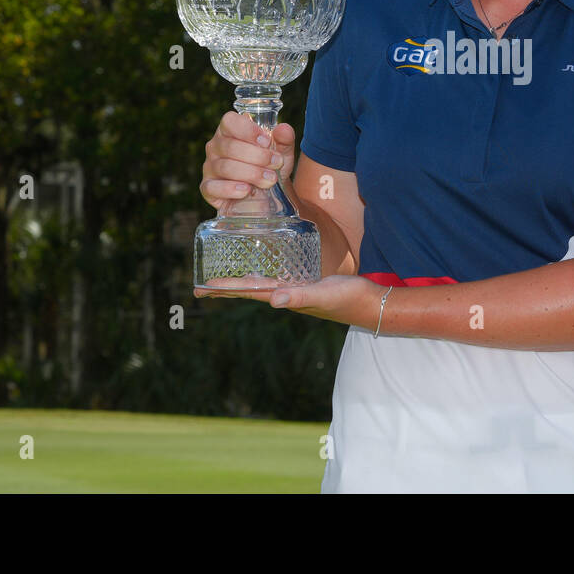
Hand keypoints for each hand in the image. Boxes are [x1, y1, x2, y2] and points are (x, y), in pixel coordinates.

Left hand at [194, 274, 382, 329]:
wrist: (372, 303)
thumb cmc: (350, 299)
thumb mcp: (325, 295)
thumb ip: (301, 296)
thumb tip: (274, 300)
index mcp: (286, 297)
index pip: (248, 293)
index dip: (225, 291)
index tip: (200, 290)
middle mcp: (286, 295)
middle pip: (249, 291)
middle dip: (226, 289)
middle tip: (201, 288)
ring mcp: (296, 291)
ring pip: (261, 286)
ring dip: (241, 284)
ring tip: (223, 281)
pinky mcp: (307, 283)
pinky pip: (277, 278)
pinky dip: (263, 275)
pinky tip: (262, 270)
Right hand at [200, 112, 297, 213]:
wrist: (267, 196)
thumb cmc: (270, 167)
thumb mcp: (282, 152)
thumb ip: (284, 139)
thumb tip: (284, 129)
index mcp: (230, 131)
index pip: (229, 121)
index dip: (248, 130)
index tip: (267, 141)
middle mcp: (216, 147)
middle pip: (230, 146)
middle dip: (257, 156)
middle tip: (276, 163)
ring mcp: (209, 167)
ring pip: (225, 167)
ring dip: (251, 173)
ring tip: (270, 180)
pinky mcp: (208, 188)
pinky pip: (213, 187)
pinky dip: (231, 189)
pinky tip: (246, 190)